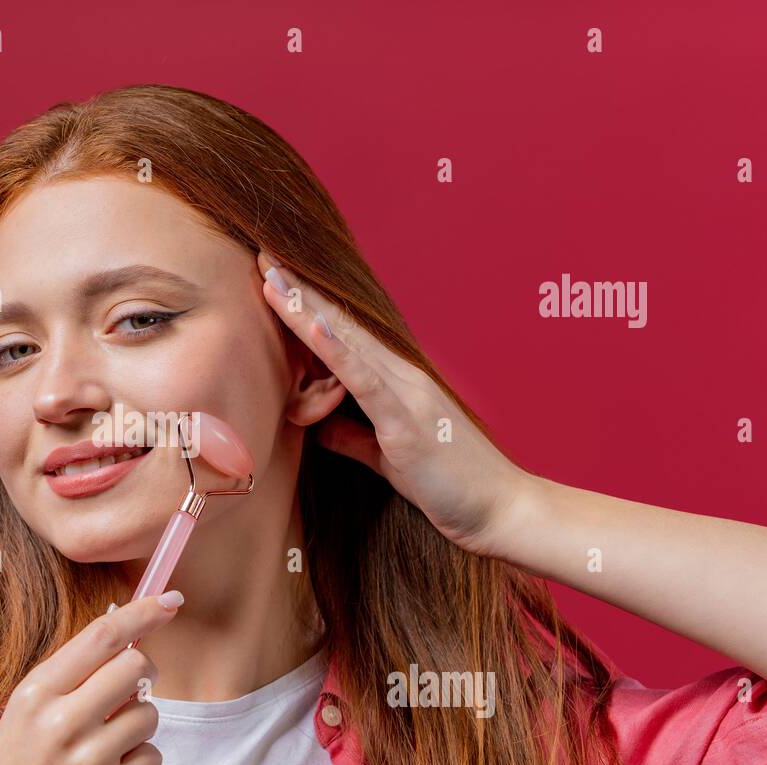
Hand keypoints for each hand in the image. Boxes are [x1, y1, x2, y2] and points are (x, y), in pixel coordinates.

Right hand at [0, 593, 180, 764]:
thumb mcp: (24, 717)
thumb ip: (70, 678)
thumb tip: (129, 637)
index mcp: (35, 695)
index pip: (102, 636)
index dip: (143, 613)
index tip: (169, 601)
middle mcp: (61, 722)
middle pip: (136, 667)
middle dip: (141, 676)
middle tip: (126, 695)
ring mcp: (89, 761)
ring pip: (150, 714)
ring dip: (137, 728)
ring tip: (103, 751)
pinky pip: (153, 757)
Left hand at [257, 248, 535, 557]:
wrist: (502, 509)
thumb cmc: (450, 484)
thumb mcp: (388, 458)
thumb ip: (354, 438)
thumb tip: (321, 428)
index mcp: (396, 382)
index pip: (343, 334)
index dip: (307, 305)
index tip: (274, 274)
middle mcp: (401, 375)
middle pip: (340, 324)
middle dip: (299, 290)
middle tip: (263, 253)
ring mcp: (405, 393)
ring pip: (346, 341)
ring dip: (307, 309)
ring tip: (273, 277)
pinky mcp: (406, 421)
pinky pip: (364, 380)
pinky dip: (336, 351)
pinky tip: (311, 326)